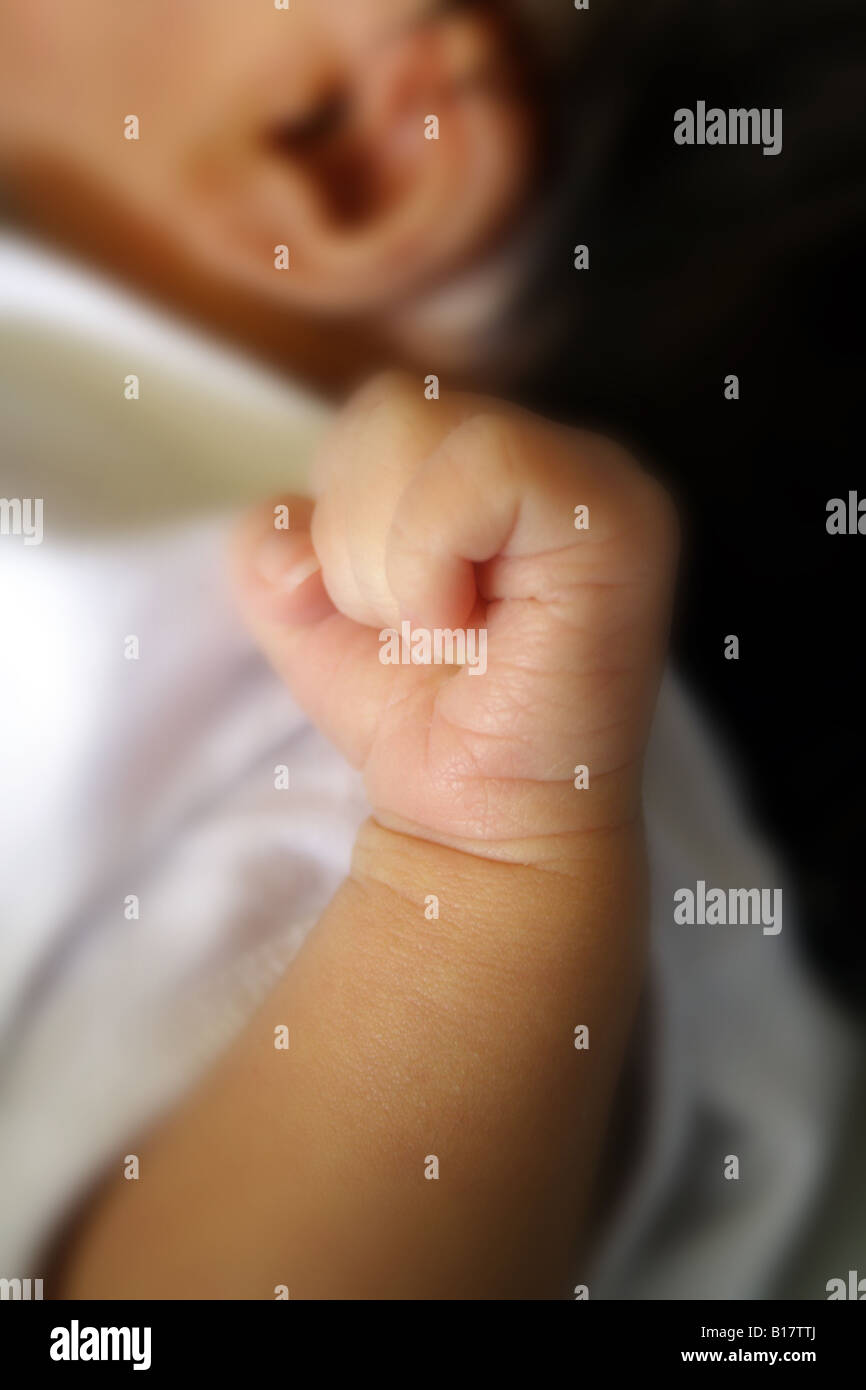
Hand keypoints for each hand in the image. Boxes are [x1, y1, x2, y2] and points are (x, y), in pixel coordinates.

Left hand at [233, 373, 676, 869]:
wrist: (480, 826)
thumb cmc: (411, 715)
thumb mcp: (305, 610)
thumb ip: (273, 540)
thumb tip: (290, 548)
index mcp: (494, 462)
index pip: (378, 414)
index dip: (341, 521)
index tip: (395, 613)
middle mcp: (558, 454)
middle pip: (387, 410)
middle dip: (357, 543)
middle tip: (425, 626)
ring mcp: (599, 479)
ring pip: (416, 428)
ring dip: (389, 563)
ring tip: (449, 629)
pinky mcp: (622, 518)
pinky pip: (480, 464)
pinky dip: (430, 561)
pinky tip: (469, 627)